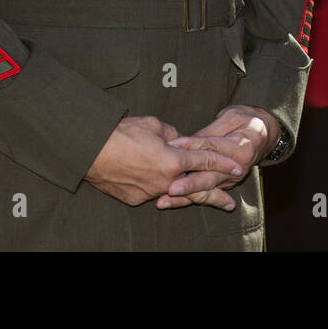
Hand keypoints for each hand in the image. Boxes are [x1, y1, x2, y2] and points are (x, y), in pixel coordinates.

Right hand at [85, 115, 243, 206]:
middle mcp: (165, 180)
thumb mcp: (155, 125)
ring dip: (189, 195)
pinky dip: (160, 189)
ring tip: (206, 202)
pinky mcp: (135, 198)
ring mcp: (150, 192)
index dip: (223, 162)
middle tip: (230, 203)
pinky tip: (167, 189)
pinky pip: (152, 192)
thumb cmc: (123, 133)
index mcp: (174, 159)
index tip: (237, 166)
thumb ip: (173, 135)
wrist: (91, 149)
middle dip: (216, 195)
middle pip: (197, 188)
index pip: (205, 160)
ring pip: (174, 192)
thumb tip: (179, 141)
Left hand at [158, 105, 278, 210]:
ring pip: (205, 189)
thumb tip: (185, 143)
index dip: (191, 145)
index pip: (212, 147)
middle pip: (210, 176)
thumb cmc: (246, 120)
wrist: (264, 133)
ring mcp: (231, 179)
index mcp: (242, 148)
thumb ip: (209, 132)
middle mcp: (238, 168)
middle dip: (189, 184)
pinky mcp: (223, 184)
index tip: (172, 145)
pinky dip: (186, 199)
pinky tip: (169, 203)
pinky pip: (204, 193)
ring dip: (184, 196)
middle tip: (171, 188)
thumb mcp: (230, 118)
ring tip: (164, 201)